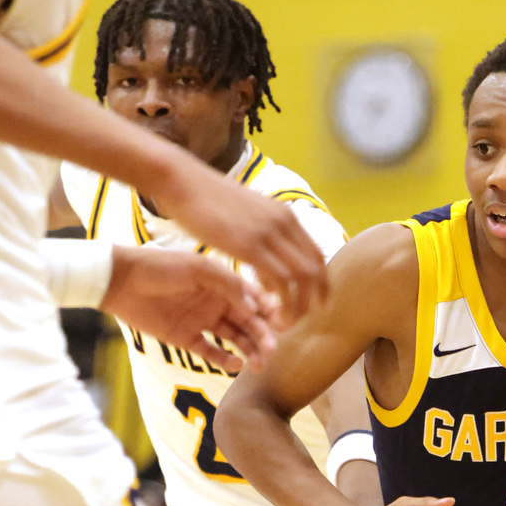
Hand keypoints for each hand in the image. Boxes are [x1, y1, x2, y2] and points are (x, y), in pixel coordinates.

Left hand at [103, 248, 278, 372]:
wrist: (121, 281)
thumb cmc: (159, 266)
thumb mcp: (197, 267)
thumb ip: (227, 283)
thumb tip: (255, 307)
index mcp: (223, 282)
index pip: (254, 298)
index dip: (270, 310)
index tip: (283, 322)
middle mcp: (217, 302)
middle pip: (248, 322)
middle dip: (264, 335)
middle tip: (273, 349)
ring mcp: (202, 321)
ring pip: (235, 339)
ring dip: (250, 350)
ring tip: (260, 363)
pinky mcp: (185, 338)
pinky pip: (211, 352)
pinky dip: (224, 359)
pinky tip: (237, 365)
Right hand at [168, 161, 326, 325]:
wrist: (183, 182)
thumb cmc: (207, 200)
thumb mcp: (246, 214)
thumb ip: (263, 234)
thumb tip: (270, 259)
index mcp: (285, 215)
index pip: (317, 254)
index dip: (322, 283)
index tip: (317, 304)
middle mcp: (284, 222)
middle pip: (316, 269)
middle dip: (314, 299)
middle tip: (302, 319)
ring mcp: (269, 233)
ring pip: (302, 278)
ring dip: (297, 305)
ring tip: (283, 323)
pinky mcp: (250, 245)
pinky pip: (280, 280)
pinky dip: (280, 301)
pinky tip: (266, 312)